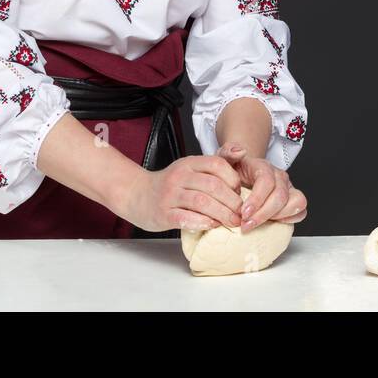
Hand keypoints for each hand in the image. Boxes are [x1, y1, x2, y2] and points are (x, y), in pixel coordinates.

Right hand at [122, 153, 243, 233]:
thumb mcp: (191, 167)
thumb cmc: (170, 184)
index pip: (217, 164)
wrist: (136, 194)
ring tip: (232, 222)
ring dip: (221, 214)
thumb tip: (242, 152)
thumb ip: (215, 162)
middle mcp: (179, 176)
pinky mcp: (163, 213)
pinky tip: (212, 225)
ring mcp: (170, 195)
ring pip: (202, 202)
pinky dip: (202, 222)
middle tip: (241, 213)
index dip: (233, 179)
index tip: (239, 192)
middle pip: (213, 186)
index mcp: (189, 163)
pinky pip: (186, 218)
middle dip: (232, 201)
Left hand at [218, 142, 307, 230]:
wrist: (242, 174)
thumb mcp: (224, 159)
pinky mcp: (293, 201)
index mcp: (264, 166)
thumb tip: (240, 151)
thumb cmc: (233, 171)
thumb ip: (228, 152)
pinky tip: (271, 224)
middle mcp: (279, 176)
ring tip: (258, 224)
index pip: (266, 181)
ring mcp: (289, 188)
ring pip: (296, 202)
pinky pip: (301, 211)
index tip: (243, 213)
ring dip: (278, 217)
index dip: (257, 199)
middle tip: (246, 225)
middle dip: (263, 214)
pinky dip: (289, 220)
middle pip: (281, 195)